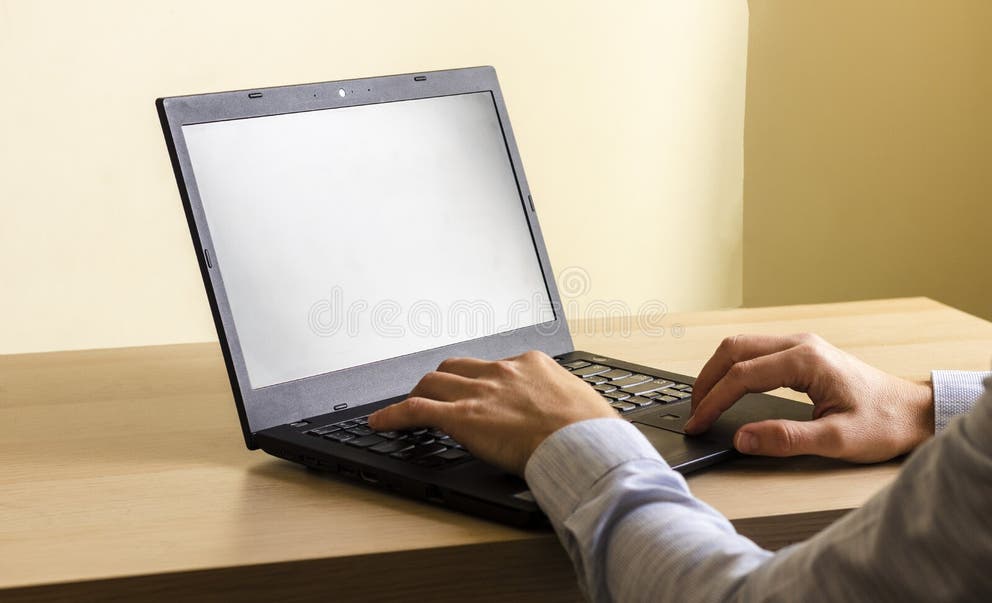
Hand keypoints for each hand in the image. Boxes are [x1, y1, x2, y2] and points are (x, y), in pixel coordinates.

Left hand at [368, 351, 615, 473]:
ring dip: (419, 394)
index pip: (492, 366)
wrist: (584, 444)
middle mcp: (500, 372)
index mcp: (529, 364)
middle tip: (436, 395)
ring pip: (433, 383)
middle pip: (456, 367)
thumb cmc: (590, 431)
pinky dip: (393, 415)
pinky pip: (416, 410)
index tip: (477, 391)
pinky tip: (380, 422)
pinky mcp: (462, 417)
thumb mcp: (578, 402)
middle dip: (443, 381)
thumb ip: (558, 402)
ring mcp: (479, 393)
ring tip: (409, 407)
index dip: (478, 381)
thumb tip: (561, 414)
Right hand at [685, 333, 933, 462]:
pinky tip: (728, 389)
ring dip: (717, 371)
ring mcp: (801, 345)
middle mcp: (800, 344)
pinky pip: (755, 352)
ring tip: (704, 402)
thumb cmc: (884, 424)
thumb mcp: (837, 440)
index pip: (742, 375)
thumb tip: (742, 438)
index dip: (713, 401)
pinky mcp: (802, 354)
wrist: (915, 412)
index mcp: (805, 360)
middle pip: (734, 349)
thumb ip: (786, 439)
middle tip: (693, 411)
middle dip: (706, 380)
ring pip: (741, 346)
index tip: (698, 423)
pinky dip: (733, 369)